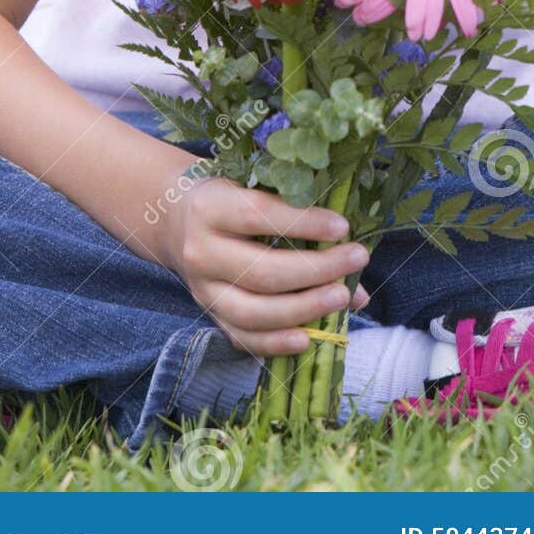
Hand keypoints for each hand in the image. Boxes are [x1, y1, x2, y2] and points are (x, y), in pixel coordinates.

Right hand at [162, 174, 371, 357]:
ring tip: (341, 297)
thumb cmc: (230, 199)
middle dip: (316, 270)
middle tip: (355, 259)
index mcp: (211, 207)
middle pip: (262, 270)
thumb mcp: (254, 190)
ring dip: (304, 309)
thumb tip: (353, 262)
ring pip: (253, 311)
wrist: (177, 221)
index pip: (258, 216)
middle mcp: (201, 251)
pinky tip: (307, 338)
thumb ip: (299, 216)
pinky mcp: (209, 315)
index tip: (342, 227)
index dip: (303, 223)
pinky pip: (243, 338)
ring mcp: (203, 289)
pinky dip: (276, 343)